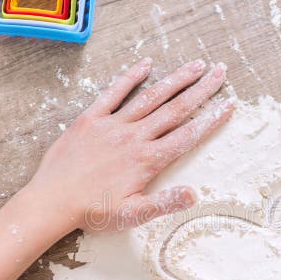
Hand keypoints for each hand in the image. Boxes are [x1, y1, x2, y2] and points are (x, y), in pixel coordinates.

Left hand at [25, 57, 232, 233]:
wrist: (52, 201)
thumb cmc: (92, 212)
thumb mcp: (133, 215)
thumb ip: (165, 203)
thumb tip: (194, 194)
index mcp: (147, 160)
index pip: (187, 136)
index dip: (211, 119)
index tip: (228, 103)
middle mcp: (134, 137)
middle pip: (175, 109)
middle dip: (201, 90)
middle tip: (220, 71)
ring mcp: (113, 125)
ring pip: (151, 97)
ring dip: (175, 79)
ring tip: (195, 65)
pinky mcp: (91, 119)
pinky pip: (113, 93)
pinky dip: (131, 77)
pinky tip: (147, 64)